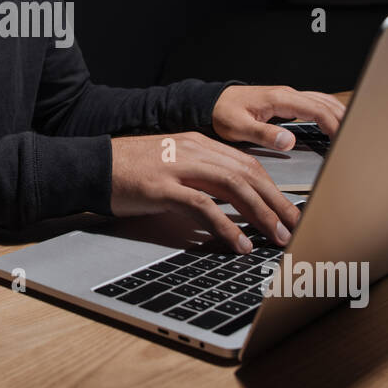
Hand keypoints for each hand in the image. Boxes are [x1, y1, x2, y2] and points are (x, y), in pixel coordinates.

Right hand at [109, 131, 301, 252]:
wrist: (91, 166)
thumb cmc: (128, 171)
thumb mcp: (171, 167)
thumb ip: (200, 179)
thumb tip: (229, 206)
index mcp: (198, 143)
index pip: (247, 163)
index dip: (273, 188)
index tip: (289, 211)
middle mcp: (193, 150)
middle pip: (248, 173)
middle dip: (277, 202)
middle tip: (296, 226)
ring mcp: (178, 166)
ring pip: (234, 186)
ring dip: (260, 214)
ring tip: (277, 237)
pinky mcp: (162, 186)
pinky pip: (203, 205)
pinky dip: (226, 226)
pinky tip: (238, 243)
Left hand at [210, 84, 346, 148]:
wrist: (212, 102)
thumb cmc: (222, 113)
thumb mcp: (239, 127)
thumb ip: (264, 134)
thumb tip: (288, 141)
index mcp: (279, 99)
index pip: (316, 109)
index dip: (333, 124)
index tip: (342, 139)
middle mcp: (287, 94)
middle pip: (325, 103)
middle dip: (343, 118)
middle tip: (355, 137)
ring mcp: (288, 96)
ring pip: (322, 100)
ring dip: (339, 112)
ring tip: (351, 130)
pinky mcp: (286, 101)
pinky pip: (314, 102)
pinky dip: (329, 110)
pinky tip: (334, 120)